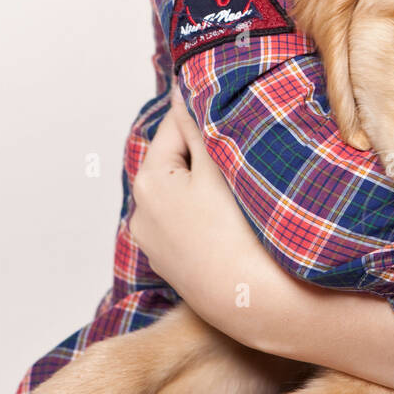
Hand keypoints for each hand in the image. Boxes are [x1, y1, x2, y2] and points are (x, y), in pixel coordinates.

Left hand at [130, 84, 255, 310]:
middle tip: (240, 144)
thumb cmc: (238, 231)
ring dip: (202, 181)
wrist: (253, 303)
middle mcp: (141, 212)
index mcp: (148, 181)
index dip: (203, 112)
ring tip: (238, 181)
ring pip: (179, 191)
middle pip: (174, 160)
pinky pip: (184, 221)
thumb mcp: (218, 168)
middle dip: (202, 150)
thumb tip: (182, 89)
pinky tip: (230, 216)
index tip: (228, 102)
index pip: (174, 125)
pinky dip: (202, 211)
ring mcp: (154, 242)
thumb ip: (197, 125)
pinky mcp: (171, 264)